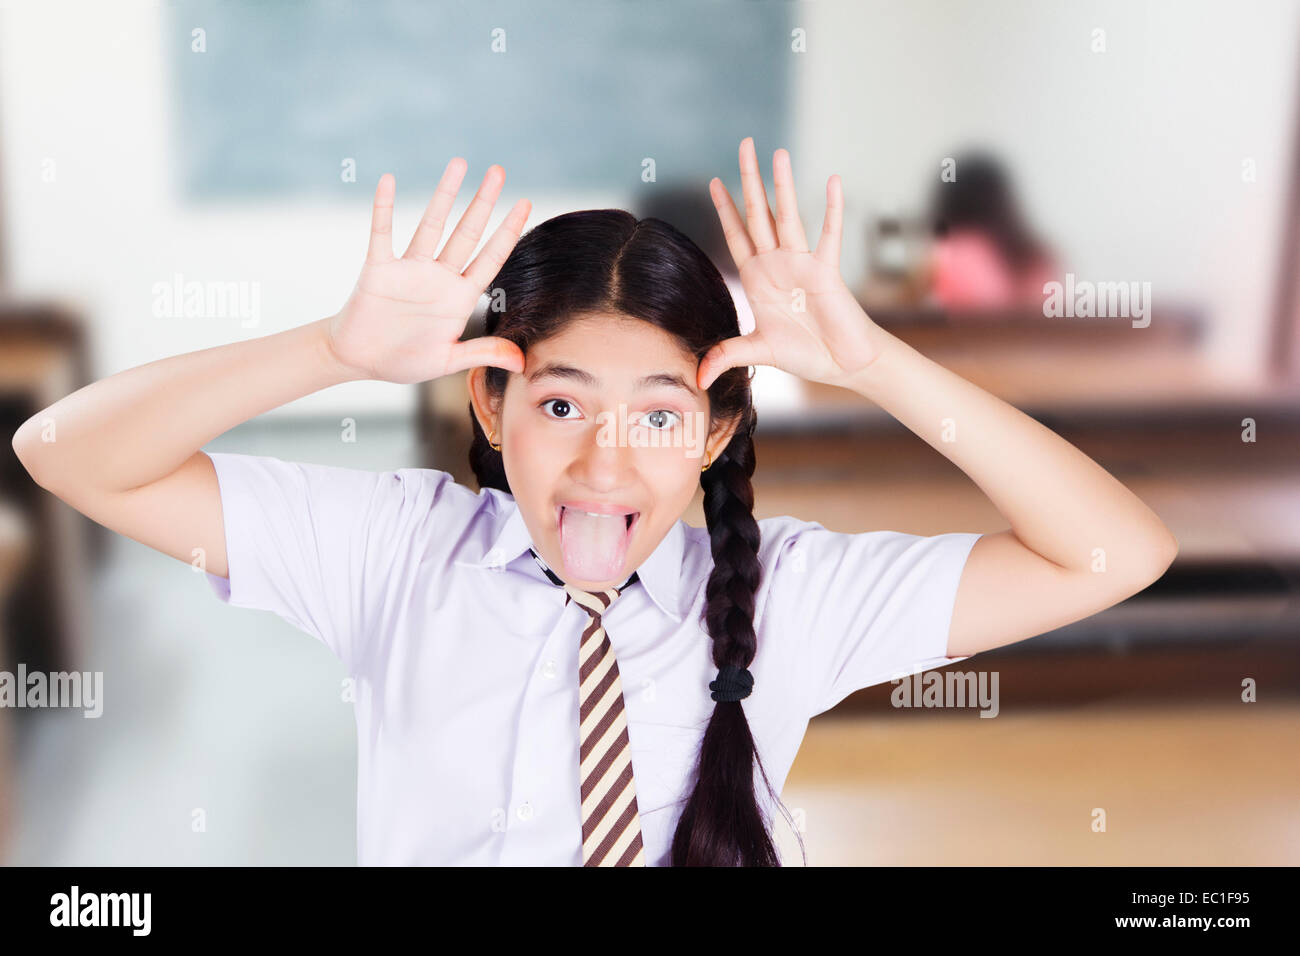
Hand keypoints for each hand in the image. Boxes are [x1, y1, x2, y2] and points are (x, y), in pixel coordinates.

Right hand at [327, 160, 530, 383]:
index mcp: (459, 297)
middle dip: (483, 202)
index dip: (508, 231)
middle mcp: (438, 276)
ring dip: (444, 195)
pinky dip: (384, 208)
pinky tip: (389, 182)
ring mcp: (409, 270)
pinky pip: (382, 234)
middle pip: (466, 232)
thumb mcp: (448, 360)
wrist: (359, 361)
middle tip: (499, 171)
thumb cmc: (404, 360)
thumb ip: (483, 353)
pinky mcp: (379, 269)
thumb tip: (521, 361)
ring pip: (431, 225)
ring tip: (459, 164)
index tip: (526, 203)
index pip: (491, 257)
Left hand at [698, 138, 885, 390]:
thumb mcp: (758, 353)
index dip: (726, 210)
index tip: (715, 182)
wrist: (842, 364)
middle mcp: (778, 264)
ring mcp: (802, 263)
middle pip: (759, 214)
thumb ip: (727, 356)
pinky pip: (830, 235)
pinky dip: (833, 209)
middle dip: (750, 180)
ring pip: (788, 216)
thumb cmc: (806, 354)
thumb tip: (698, 378)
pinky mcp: (827, 271)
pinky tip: (834, 182)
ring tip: (778, 153)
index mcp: (758, 278)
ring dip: (782, 185)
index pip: (737, 235)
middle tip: (745, 145)